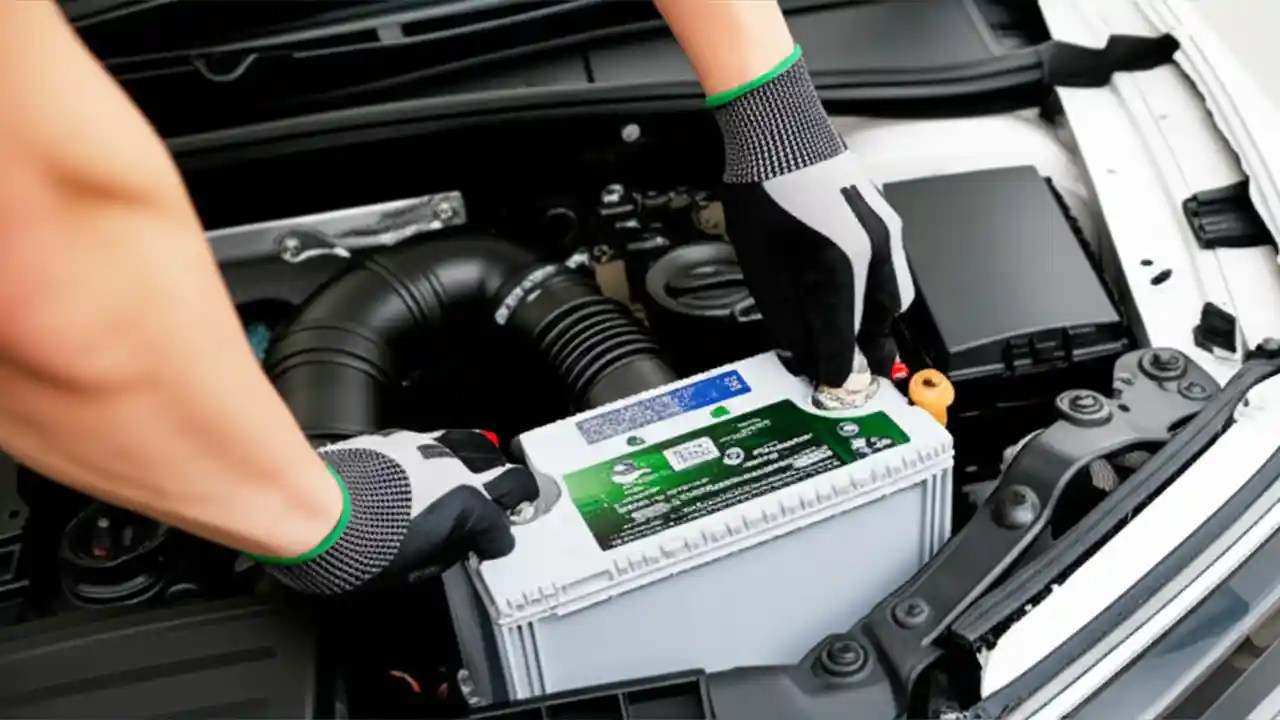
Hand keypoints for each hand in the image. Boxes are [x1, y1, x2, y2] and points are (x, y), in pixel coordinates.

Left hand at [263, 430, 542, 595]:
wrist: (311, 510)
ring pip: (475, 444)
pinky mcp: (398, 438)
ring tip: (485, 470)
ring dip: (485, 461)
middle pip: (507, 471)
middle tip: (519, 500)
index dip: (500, 540)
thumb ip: (443, 553)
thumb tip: (451, 547)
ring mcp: (427, 449)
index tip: (493, 547)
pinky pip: (435, 441)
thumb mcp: (411, 572)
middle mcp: (456, 471)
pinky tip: (433, 465)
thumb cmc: (358, 548)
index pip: (503, 525)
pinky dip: (445, 454)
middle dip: (519, 489)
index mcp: (467, 508)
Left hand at [713, 53, 914, 403]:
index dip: (835, 373)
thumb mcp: (761, 266)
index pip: (846, 345)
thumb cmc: (765, 186)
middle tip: (846, 369)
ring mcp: (885, 234)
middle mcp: (875, 256)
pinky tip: (854, 293)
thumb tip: (799, 350)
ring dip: (875, 322)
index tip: (826, 385)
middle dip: (865, 351)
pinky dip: (877, 292)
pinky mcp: (884, 219)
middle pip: (882, 325)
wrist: (780, 127)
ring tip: (850, 334)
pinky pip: (892, 270)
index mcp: (840, 273)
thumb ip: (785, 317)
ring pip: (895, 298)